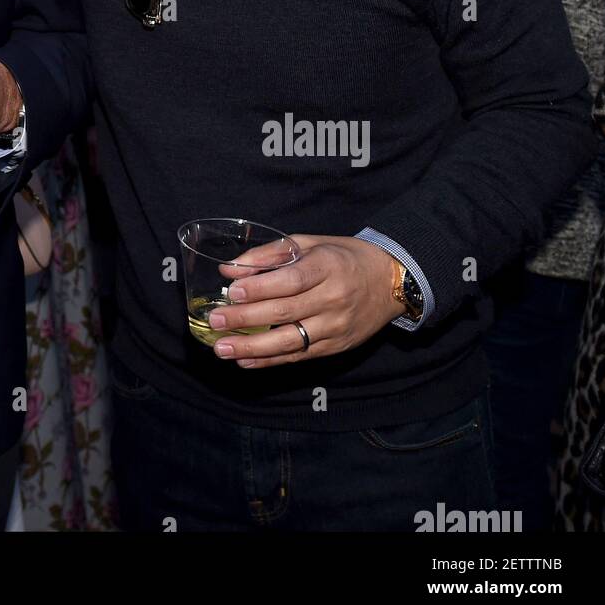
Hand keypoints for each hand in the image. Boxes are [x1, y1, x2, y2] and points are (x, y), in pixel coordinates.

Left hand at [206, 235, 397, 368]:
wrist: (390, 281)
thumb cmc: (343, 256)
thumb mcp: (309, 243)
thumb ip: (268, 255)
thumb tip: (230, 270)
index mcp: (328, 267)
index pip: (291, 281)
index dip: (260, 288)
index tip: (232, 292)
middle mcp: (334, 299)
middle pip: (285, 312)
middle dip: (245, 319)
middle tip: (215, 321)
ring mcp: (336, 327)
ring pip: (290, 341)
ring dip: (252, 347)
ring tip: (222, 349)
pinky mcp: (336, 347)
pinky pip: (300, 356)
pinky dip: (270, 360)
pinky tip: (245, 360)